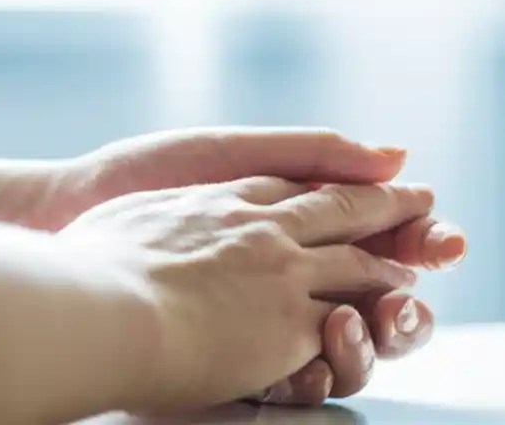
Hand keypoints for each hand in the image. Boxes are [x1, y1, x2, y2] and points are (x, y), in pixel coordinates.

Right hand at [59, 175, 433, 413]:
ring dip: (387, 264)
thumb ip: (150, 214)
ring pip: (355, 261)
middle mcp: (261, 227)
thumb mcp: (123, 215)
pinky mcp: (292, 322)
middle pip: (339, 207)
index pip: (283, 185)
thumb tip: (135, 217)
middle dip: (382, 203)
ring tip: (410, 269)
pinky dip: (374, 317)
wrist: (101, 309)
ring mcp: (283, 273)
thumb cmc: (86, 269)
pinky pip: (347, 319)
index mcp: (219, 200)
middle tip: (418, 197)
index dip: (317, 184)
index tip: (339, 183)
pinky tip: (390, 318)